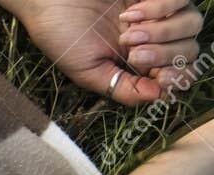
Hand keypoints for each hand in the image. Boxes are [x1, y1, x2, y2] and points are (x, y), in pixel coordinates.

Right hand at [7, 0, 203, 104]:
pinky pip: (180, 0)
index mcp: (136, 63)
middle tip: (134, 52)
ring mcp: (158, 13)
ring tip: (129, 29)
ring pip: (191, 24)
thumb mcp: (87, 72)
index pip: (177, 73)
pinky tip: (131, 11)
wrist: (51, 2)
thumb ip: (121, 88)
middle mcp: (153, 38)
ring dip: (163, 31)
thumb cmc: (62, 36)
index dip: (177, 77)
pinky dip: (160, 7)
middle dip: (165, 54)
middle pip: (189, 50)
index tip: (161, 77)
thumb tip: (158, 97)